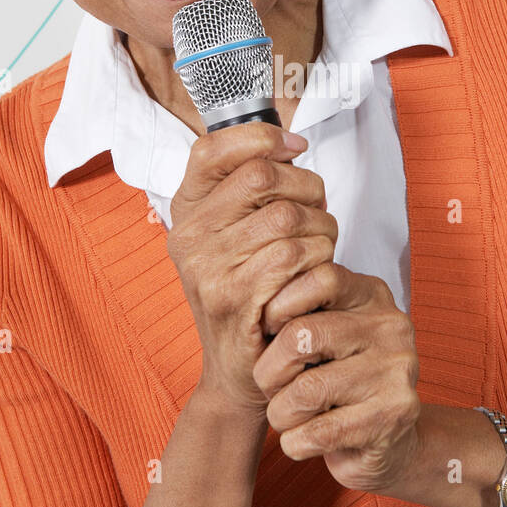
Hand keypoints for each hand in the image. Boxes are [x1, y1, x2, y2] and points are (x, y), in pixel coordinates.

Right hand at [166, 122, 336, 415]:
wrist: (239, 370)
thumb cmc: (250, 293)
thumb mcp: (236, 236)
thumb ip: (252, 189)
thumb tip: (291, 143)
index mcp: (186, 211)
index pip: (212, 149)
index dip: (260, 136)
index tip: (294, 147)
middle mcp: (188, 236)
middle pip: (262, 176)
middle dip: (307, 188)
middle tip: (317, 213)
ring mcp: (207, 268)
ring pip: (288, 216)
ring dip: (320, 230)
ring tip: (318, 250)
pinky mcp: (234, 299)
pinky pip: (294, 256)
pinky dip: (318, 260)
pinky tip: (314, 275)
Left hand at [252, 263, 421, 490]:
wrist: (386, 442)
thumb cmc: (338, 381)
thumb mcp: (323, 335)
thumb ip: (300, 312)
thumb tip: (255, 308)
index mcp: (371, 296)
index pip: (320, 278)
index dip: (279, 305)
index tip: (269, 332)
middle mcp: (390, 327)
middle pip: (301, 336)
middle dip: (268, 372)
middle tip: (271, 387)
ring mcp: (395, 372)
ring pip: (305, 390)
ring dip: (281, 413)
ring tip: (289, 417)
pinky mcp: (392, 417)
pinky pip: (317, 432)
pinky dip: (296, 442)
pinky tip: (304, 440)